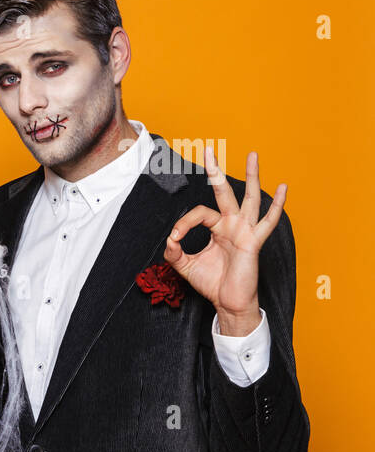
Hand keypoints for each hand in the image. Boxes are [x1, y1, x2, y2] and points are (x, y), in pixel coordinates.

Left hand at [165, 148, 285, 335]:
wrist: (227, 302)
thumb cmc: (211, 283)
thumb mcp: (184, 266)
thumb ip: (173, 252)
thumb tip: (169, 240)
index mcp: (217, 228)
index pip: (199, 212)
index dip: (183, 223)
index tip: (174, 239)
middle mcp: (232, 224)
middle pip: (224, 192)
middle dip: (216, 171)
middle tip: (209, 149)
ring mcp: (244, 230)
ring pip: (249, 198)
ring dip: (251, 176)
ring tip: (253, 155)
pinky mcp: (254, 241)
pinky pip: (267, 221)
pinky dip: (277, 205)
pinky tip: (283, 187)